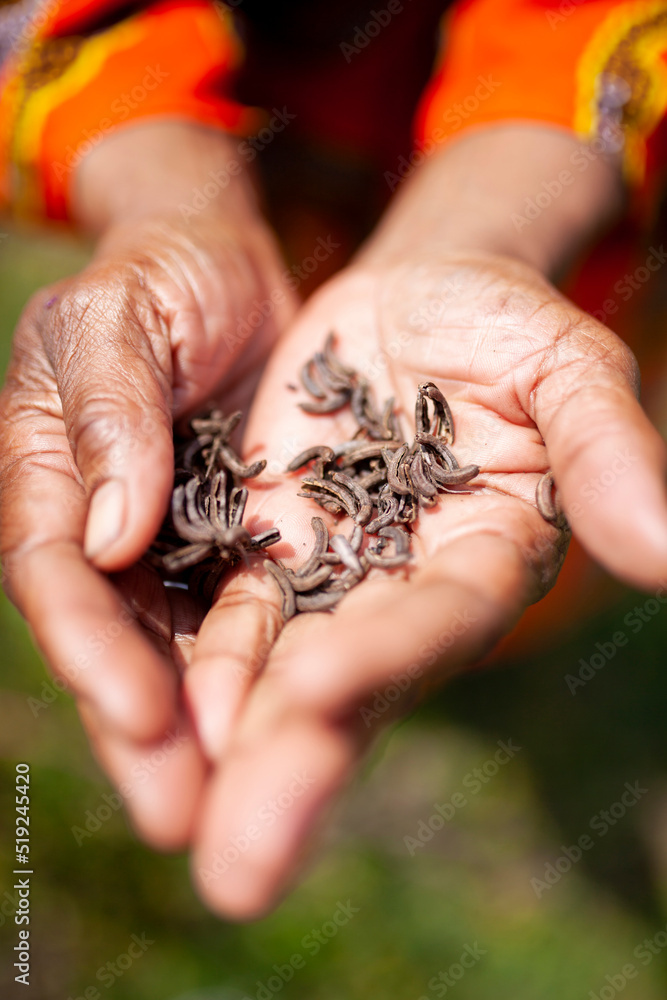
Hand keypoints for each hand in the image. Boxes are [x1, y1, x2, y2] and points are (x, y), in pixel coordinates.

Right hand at [0, 198, 296, 849]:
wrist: (223, 265)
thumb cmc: (158, 278)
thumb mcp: (117, 320)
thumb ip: (108, 415)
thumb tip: (109, 537)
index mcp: (50, 474)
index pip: (55, 575)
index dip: (90, 647)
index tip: (141, 713)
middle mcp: (105, 526)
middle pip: (114, 640)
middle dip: (141, 728)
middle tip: (180, 815)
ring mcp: (172, 541)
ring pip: (177, 647)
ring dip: (200, 727)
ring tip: (233, 802)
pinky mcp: (239, 540)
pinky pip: (246, 614)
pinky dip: (258, 670)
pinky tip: (290, 724)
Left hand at [184, 249, 666, 917]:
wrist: (418, 300)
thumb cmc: (506, 328)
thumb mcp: (565, 368)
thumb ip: (605, 450)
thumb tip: (664, 551)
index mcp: (491, 556)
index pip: (441, 618)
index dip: (385, 656)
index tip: (318, 693)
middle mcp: (410, 589)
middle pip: (356, 682)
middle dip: (296, 764)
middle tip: (238, 873)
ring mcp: (335, 574)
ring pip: (280, 669)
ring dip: (231, 743)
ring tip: (178, 821)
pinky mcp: (271, 546)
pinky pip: (231, 614)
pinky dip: (198, 662)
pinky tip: (153, 714)